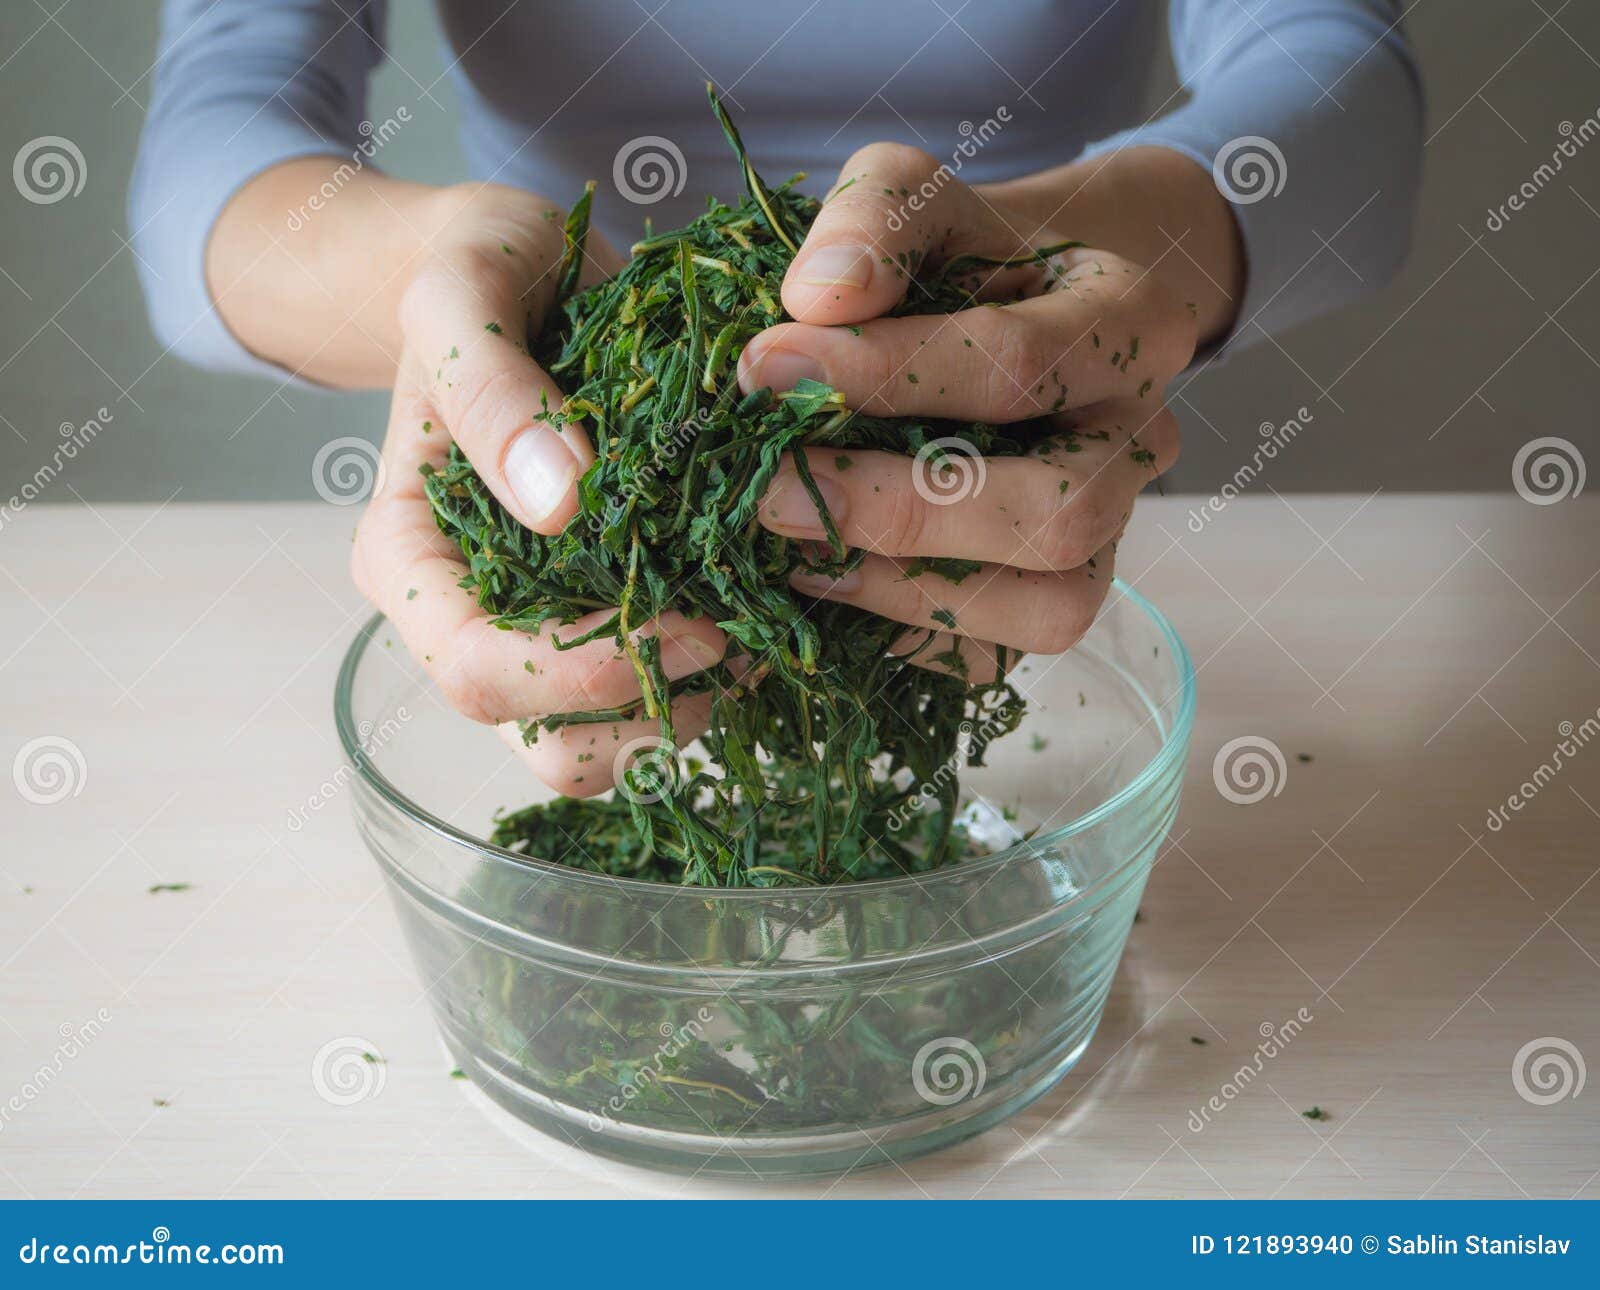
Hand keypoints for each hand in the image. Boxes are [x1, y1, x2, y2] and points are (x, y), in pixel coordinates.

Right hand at [352, 185, 725, 795]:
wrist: (520, 272)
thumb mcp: (461, 293)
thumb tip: (560, 502)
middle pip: (548, 745)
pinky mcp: (601, 616)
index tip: (697, 622)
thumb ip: (489, 385)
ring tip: (752, 613)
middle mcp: (466, 615)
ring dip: (693, 703)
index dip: (588, 672)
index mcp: (407, 558)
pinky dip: (717, 673)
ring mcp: (536, 627)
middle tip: (737, 632)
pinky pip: (660, 698)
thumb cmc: (476, 273)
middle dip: (652, 710)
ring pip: (612, 745)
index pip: (479, 672)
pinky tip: (754, 598)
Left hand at [737, 143, 1201, 674]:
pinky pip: (996, 655)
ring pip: (1051, 607)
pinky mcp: (1056, 599)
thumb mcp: (918, 201)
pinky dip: (899, 633)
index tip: (762, 365)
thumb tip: (818, 300)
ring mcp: (1113, 535)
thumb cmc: (960, 258)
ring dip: (904, 589)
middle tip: (766, 491)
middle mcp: (1142, 442)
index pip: (1014, 363)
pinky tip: (815, 580)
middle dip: (902, 510)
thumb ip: (874, 221)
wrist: (1013, 312)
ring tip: (788, 549)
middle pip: (1059, 512)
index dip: (880, 373)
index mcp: (1129, 324)